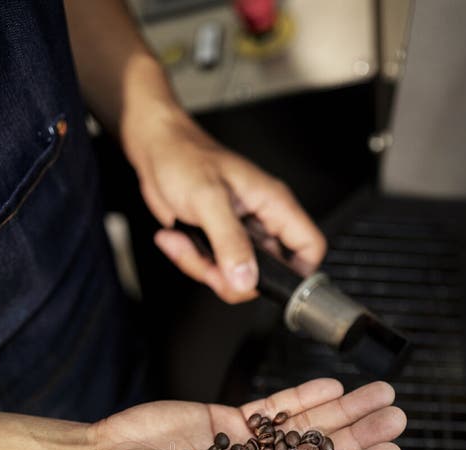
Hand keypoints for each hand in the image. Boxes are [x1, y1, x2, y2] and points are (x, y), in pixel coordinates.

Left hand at [130, 111, 326, 302]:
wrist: (156, 150)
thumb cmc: (184, 157)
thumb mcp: (208, 199)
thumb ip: (230, 242)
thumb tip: (246, 278)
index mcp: (273, 204)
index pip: (309, 246)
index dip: (300, 272)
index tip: (273, 283)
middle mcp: (261, 223)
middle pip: (268, 274)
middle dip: (233, 279)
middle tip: (209, 265)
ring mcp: (240, 236)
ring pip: (237, 278)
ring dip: (204, 269)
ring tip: (185, 242)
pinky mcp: (219, 243)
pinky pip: (214, 271)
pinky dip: (192, 262)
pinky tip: (178, 239)